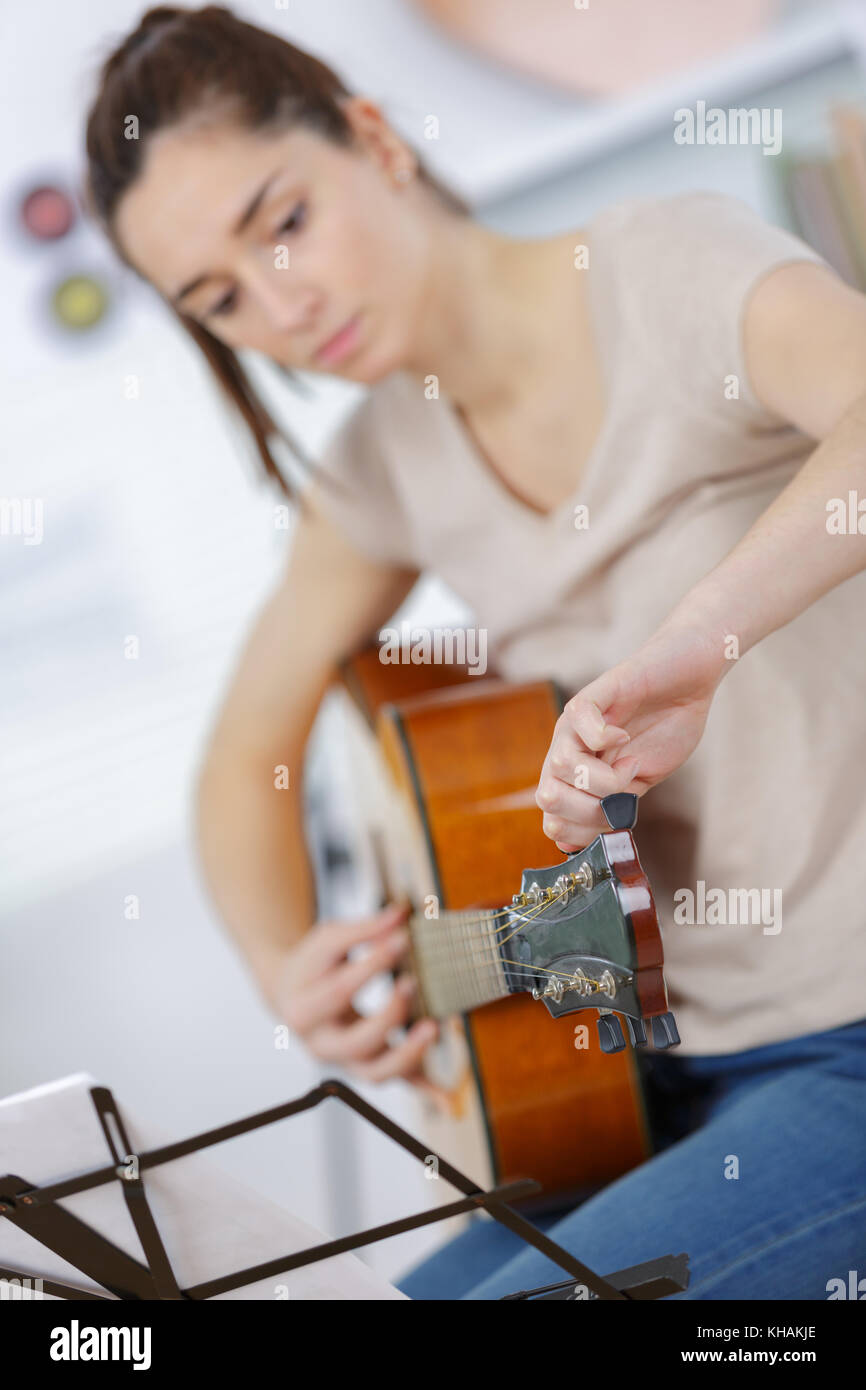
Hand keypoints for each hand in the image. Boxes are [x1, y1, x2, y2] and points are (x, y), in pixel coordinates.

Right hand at [270, 902, 438, 1084]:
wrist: (292, 995)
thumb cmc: (312, 964)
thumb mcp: (327, 940)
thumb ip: (363, 930)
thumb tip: (401, 914)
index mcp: (302, 1011)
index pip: (339, 991)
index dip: (373, 965)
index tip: (403, 938)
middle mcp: (321, 1045)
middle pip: (356, 1042)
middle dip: (389, 1015)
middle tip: (413, 983)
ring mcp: (346, 1062)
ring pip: (375, 1073)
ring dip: (408, 1055)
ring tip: (433, 1028)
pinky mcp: (369, 1067)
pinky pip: (398, 1082)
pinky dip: (423, 1089)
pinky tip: (448, 1095)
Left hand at [536, 617, 728, 850]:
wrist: (691, 679)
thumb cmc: (667, 727)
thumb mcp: (640, 781)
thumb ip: (610, 808)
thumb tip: (573, 844)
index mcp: (576, 774)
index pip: (552, 819)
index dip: (582, 832)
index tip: (616, 822)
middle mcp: (568, 748)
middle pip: (547, 796)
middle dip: (588, 810)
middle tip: (624, 795)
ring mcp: (578, 722)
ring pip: (559, 764)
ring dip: (604, 778)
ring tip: (630, 763)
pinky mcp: (595, 693)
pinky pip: (578, 721)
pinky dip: (605, 739)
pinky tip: (626, 737)